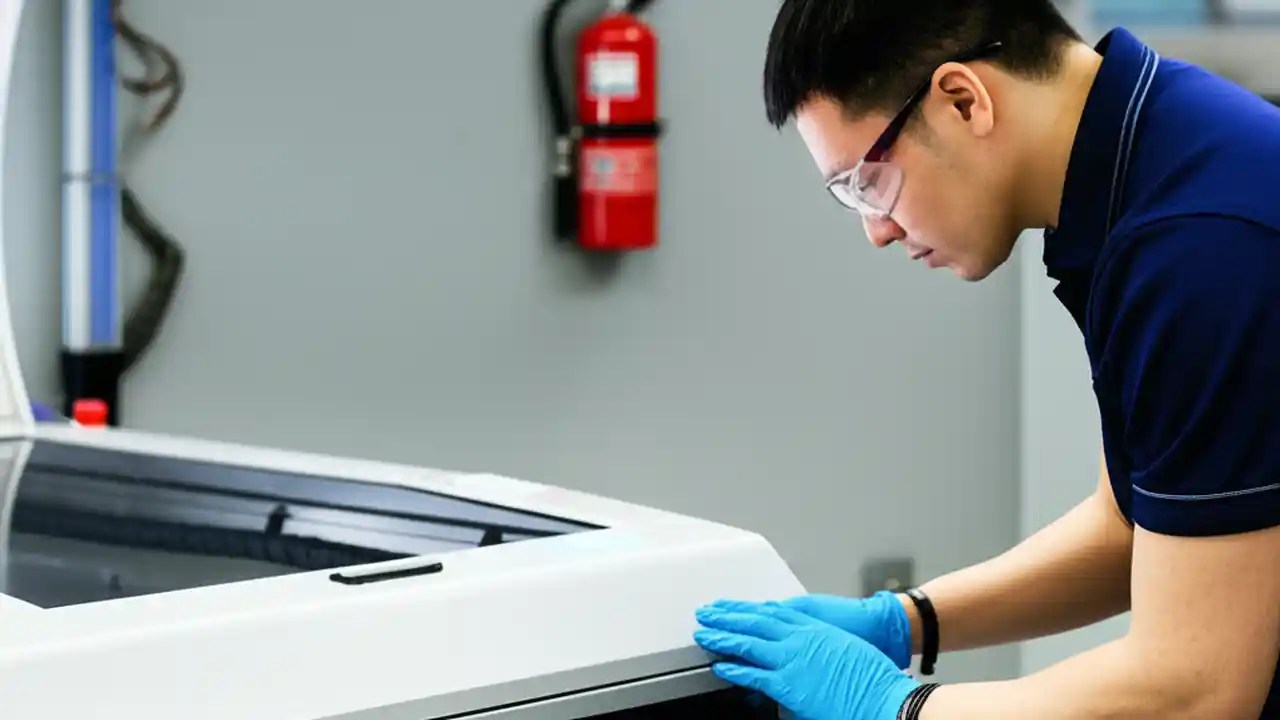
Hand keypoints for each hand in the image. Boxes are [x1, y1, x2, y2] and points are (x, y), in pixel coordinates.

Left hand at [694, 601, 919, 719]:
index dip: (749, 610)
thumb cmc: (872, 675)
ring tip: (704, 633)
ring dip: (723, 637)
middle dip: (728, 616)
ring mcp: (792, 660)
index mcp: (813, 628)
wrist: (884, 694)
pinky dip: (734, 669)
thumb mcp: (843, 650)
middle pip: (754, 622)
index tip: (734, 607)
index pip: (772, 614)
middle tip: (707, 612)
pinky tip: (720, 665)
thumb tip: (806, 655)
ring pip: (748, 643)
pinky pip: (753, 674)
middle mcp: (800, 638)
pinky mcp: (788, 684)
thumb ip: (818, 648)